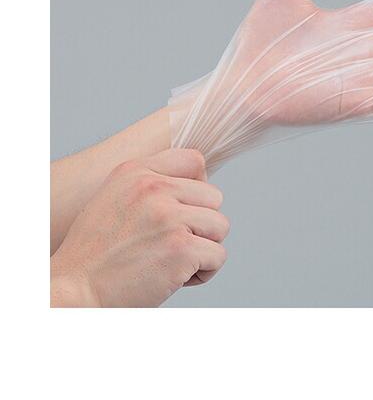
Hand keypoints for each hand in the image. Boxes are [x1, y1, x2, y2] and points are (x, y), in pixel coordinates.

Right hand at [50, 149, 228, 306]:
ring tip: (174, 260)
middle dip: (201, 224)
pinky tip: (175, 278)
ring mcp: (169, 217)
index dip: (199, 188)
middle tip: (173, 244)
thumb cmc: (96, 253)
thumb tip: (200, 183)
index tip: (185, 210)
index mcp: (137, 171)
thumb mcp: (115, 198)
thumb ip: (152, 183)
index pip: (195, 161)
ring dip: (204, 248)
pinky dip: (204, 273)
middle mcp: (153, 188)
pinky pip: (218, 256)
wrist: (72, 291)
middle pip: (214, 197)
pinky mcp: (181, 248)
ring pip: (220, 226)